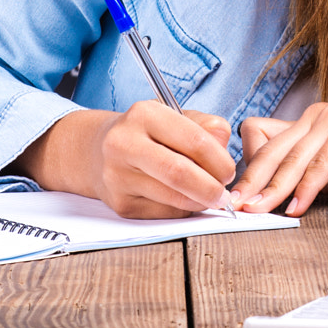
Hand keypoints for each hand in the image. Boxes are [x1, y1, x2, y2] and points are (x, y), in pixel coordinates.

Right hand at [16, 103, 235, 217]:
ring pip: (172, 198)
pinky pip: (163, 212)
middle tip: (224, 195)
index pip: (194, 140)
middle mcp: (124, 143)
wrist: (98, 152)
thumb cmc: (148, 134)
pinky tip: (183, 200)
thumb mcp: (176, 117)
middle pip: (179, 173)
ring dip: (199, 202)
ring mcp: (117, 175)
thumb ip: (206, 127)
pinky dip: (182, 210)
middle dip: (210, 188)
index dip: (219, 161)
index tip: (229, 172)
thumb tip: (224, 146)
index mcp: (144, 114)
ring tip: (209, 197)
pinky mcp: (119, 203)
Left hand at [231, 102, 327, 215]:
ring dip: (273, 187)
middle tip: (233, 209)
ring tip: (257, 212)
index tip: (237, 199)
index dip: (248, 167)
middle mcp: (316, 115)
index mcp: (307, 124)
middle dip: (250, 181)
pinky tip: (298, 207)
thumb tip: (273, 202)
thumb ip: (308, 181)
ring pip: (293, 156)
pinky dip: (309, 186)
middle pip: (269, 148)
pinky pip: (323, 161)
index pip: (259, 137)